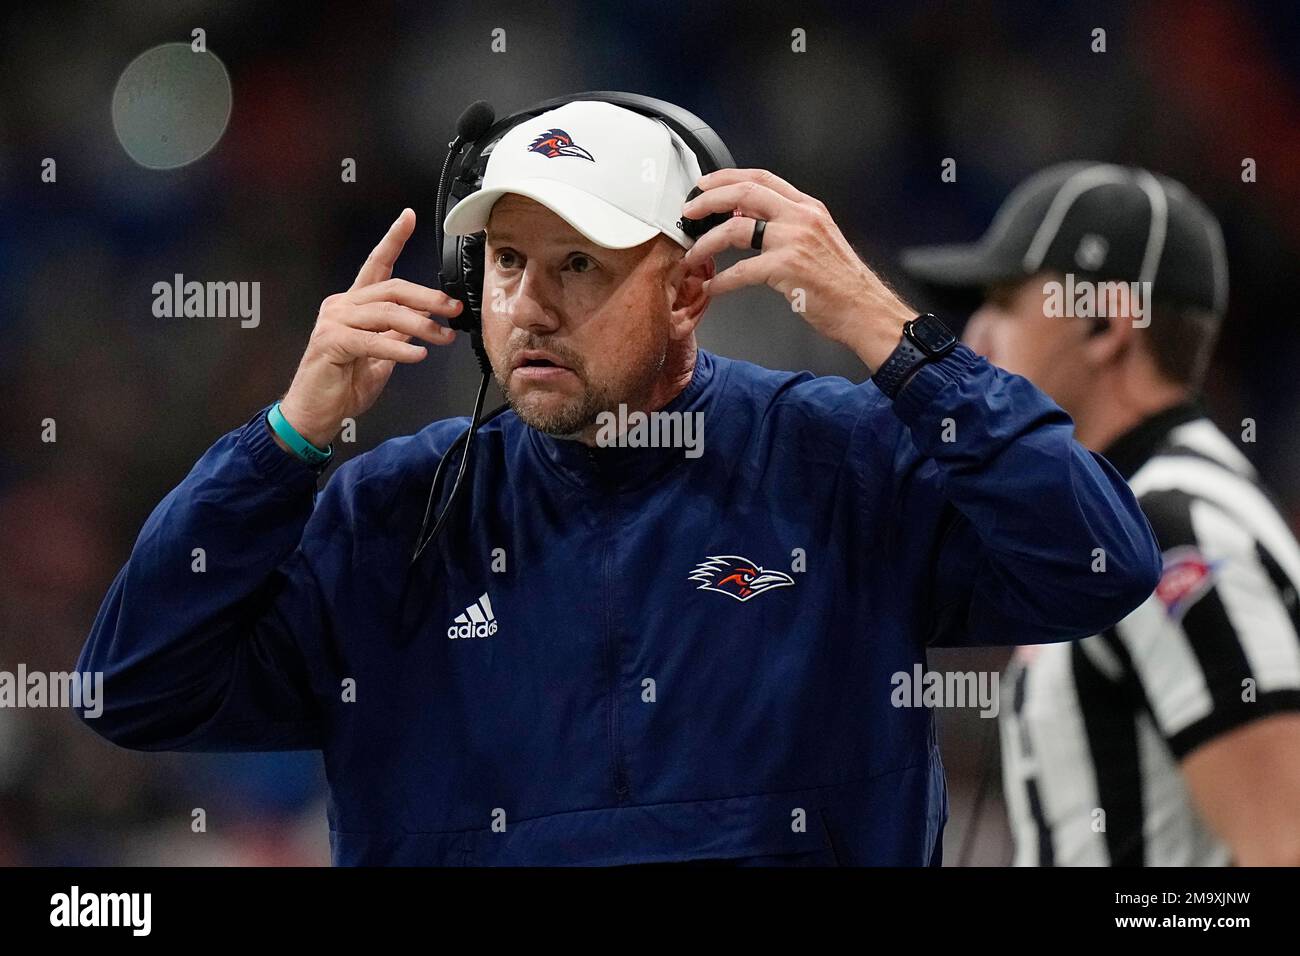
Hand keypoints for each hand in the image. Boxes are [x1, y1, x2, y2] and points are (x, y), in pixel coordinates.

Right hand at [276, 209, 462, 448]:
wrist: (314, 415)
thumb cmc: (342, 387)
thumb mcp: (379, 357)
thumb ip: (396, 336)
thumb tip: (419, 324)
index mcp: (353, 305)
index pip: (376, 266)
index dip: (392, 241)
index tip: (408, 218)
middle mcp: (341, 306)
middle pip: (391, 289)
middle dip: (427, 297)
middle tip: (453, 309)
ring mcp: (334, 322)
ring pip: (386, 313)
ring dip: (420, 325)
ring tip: (443, 337)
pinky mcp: (331, 342)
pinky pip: (373, 340)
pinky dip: (399, 349)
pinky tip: (417, 356)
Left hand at [681, 169, 914, 370]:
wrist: (864, 308)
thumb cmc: (842, 283)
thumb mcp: (819, 240)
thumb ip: (788, 225)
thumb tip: (749, 219)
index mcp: (808, 208)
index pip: (762, 178)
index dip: (727, 177)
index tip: (706, 185)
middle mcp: (800, 217)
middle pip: (744, 193)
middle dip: (708, 199)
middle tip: (688, 211)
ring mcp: (793, 241)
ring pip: (735, 229)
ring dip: (706, 242)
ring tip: (693, 254)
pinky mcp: (786, 268)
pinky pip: (741, 271)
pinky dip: (721, 281)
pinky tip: (713, 287)